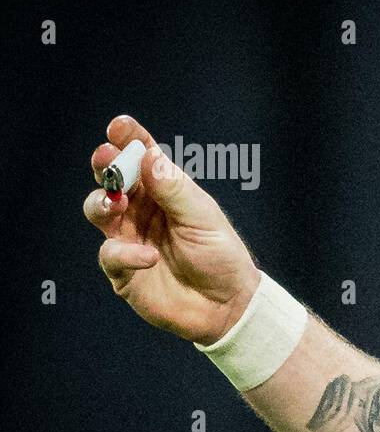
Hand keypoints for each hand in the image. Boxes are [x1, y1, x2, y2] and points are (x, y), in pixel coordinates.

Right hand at [85, 115, 261, 344]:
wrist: (228, 305)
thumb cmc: (221, 256)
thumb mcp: (203, 218)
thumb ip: (174, 189)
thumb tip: (150, 156)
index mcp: (165, 191)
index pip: (143, 158)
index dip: (129, 139)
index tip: (119, 126)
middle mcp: (142, 210)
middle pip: (112, 179)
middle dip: (106, 165)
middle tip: (106, 157)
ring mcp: (129, 238)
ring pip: (99, 210)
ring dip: (102, 203)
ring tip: (116, 204)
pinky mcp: (123, 270)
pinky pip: (111, 254)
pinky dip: (126, 253)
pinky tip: (150, 256)